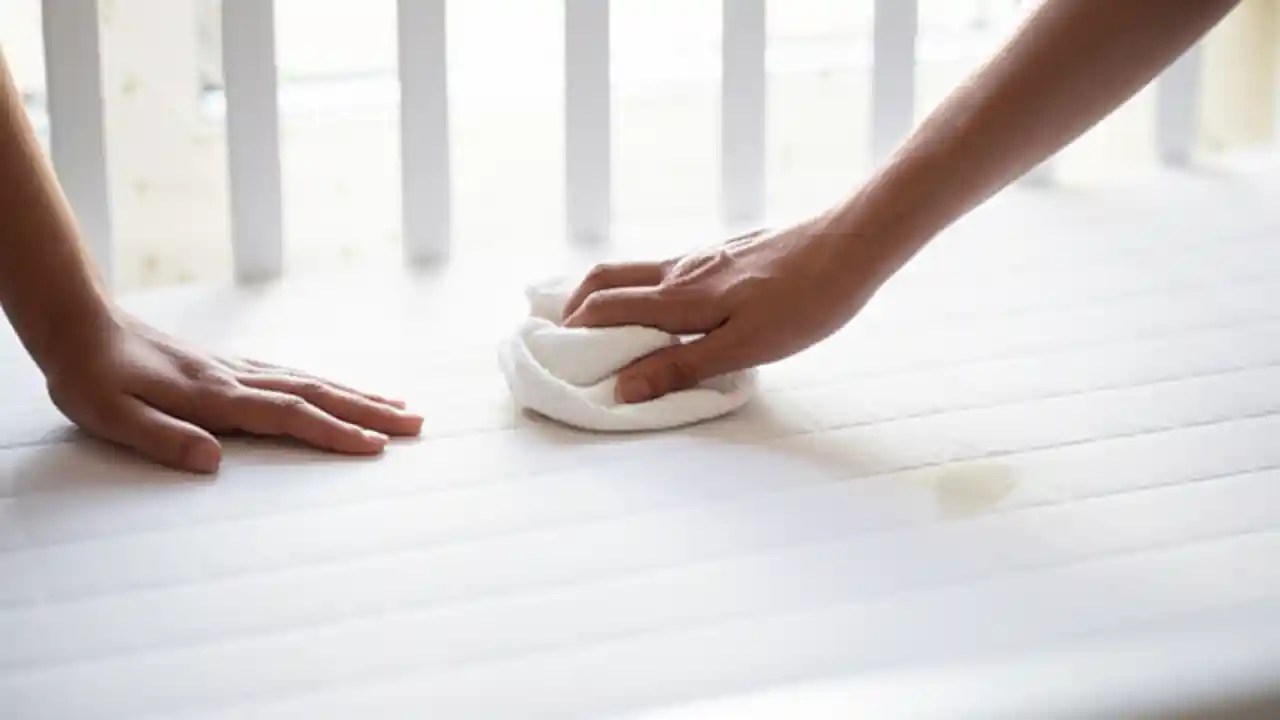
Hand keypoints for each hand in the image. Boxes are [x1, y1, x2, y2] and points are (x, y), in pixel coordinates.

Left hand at [39, 310, 421, 472]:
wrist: (80, 323)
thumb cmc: (91, 376)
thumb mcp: (110, 416)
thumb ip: (162, 437)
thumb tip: (214, 463)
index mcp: (214, 396)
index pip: (289, 414)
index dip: (333, 433)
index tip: (375, 448)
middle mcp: (236, 378)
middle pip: (317, 393)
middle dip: (369, 412)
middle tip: (416, 424)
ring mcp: (238, 367)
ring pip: (312, 380)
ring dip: (358, 395)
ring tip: (398, 407)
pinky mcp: (231, 364)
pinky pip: (294, 374)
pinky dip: (329, 384)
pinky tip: (342, 390)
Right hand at [562, 217, 896, 402]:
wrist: (853, 243)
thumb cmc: (807, 301)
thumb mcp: (746, 346)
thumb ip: (681, 365)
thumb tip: (622, 388)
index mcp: (681, 296)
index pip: (603, 308)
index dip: (569, 334)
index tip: (550, 360)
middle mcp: (682, 270)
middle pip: (606, 279)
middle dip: (573, 307)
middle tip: (559, 338)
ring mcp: (703, 258)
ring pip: (636, 273)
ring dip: (608, 298)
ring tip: (602, 330)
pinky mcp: (725, 255)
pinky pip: (667, 272)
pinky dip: (644, 292)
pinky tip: (667, 313)